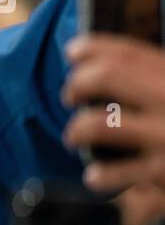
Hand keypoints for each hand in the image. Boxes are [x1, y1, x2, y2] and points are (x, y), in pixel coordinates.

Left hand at [62, 34, 164, 192]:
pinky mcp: (164, 170)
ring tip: (75, 137)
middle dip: (76, 84)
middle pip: (106, 76)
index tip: (73, 51)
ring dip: (76, 129)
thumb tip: (112, 63)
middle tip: (69, 97)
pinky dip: (98, 174)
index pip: (129, 52)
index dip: (93, 48)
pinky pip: (114, 172)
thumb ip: (160, 78)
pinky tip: (95, 176)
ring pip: (97, 123)